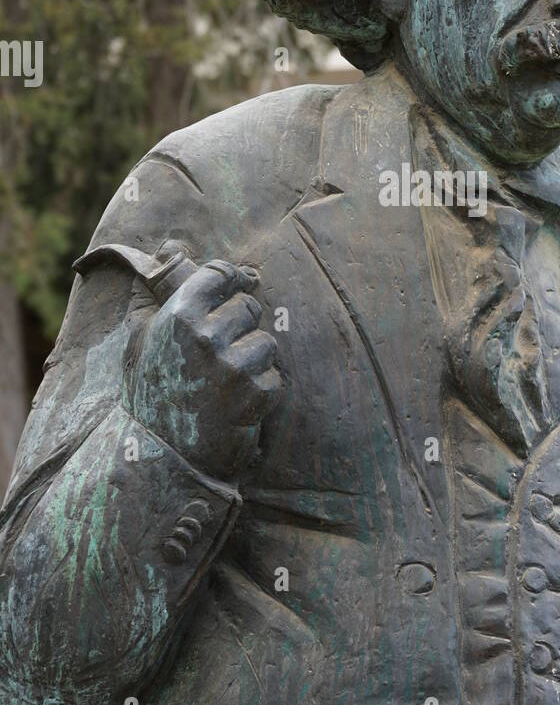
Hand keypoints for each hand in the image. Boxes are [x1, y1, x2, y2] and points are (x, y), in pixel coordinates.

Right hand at [125, 259, 279, 479]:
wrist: (160, 455)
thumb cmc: (149, 391)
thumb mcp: (139, 337)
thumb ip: (156, 292)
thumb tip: (169, 249)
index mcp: (179, 315)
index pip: (221, 273)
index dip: (229, 281)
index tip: (229, 291)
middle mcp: (206, 337)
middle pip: (248, 306)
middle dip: (240, 326)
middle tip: (220, 351)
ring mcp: (232, 367)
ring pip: (265, 341)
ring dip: (253, 360)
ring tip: (226, 380)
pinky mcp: (255, 396)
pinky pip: (274, 376)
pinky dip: (262, 390)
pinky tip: (237, 402)